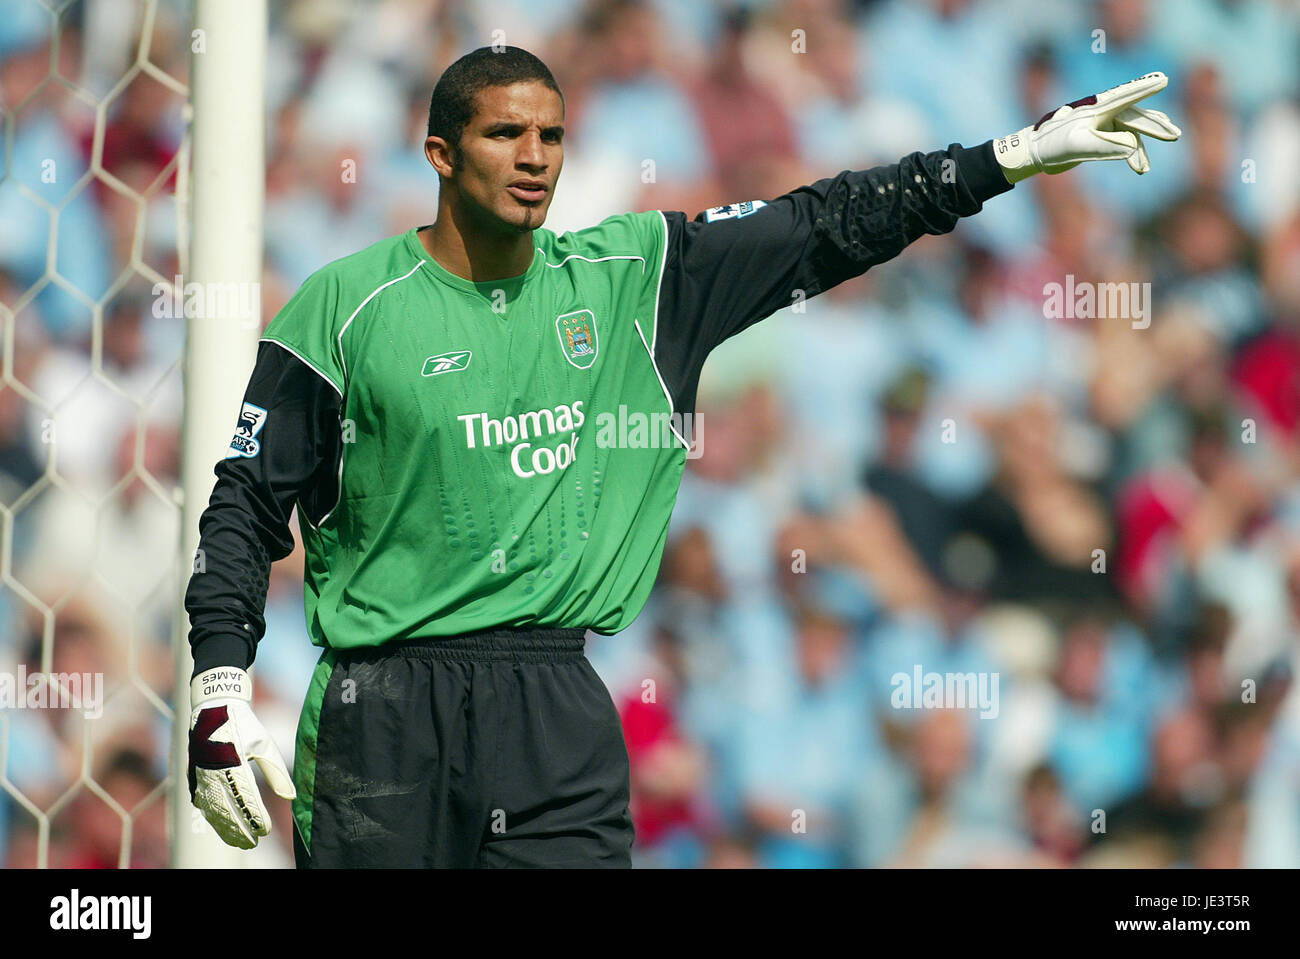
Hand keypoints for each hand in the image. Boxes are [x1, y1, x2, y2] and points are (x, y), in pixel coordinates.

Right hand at [188, 666, 295, 848]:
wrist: (213, 706)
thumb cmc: (244, 724)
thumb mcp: (264, 745)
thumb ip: (276, 772)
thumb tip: (290, 796)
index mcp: (233, 763)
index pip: (246, 799)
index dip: (254, 818)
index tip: (264, 831)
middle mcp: (214, 772)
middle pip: (227, 810)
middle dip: (239, 829)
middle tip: (252, 843)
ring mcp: (200, 774)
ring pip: (211, 809)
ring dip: (224, 827)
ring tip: (238, 841)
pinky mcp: (193, 774)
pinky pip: (200, 800)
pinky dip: (211, 815)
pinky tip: (220, 825)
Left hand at [994, 72, 1181, 182]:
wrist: (1035, 152)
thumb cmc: (1053, 145)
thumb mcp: (1077, 145)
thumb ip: (1105, 145)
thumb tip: (1134, 147)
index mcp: (1098, 108)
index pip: (1126, 96)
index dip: (1144, 88)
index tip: (1163, 79)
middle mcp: (1104, 111)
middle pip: (1135, 116)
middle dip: (1154, 126)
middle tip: (1174, 135)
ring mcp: (1104, 122)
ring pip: (1131, 131)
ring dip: (1141, 149)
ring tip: (1144, 169)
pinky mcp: (1102, 134)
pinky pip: (1124, 141)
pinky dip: (1133, 153)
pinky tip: (1140, 166)